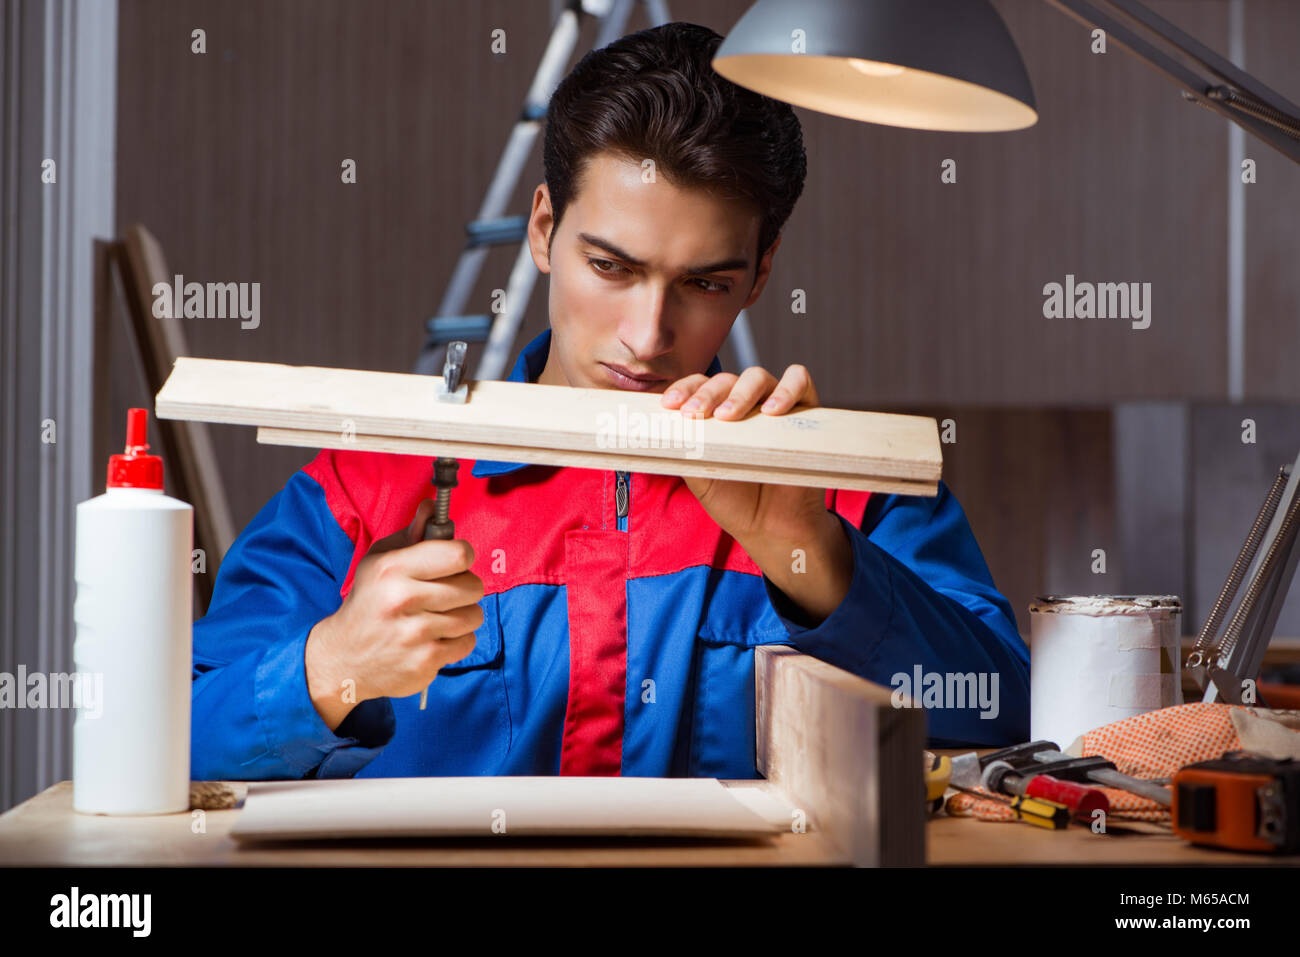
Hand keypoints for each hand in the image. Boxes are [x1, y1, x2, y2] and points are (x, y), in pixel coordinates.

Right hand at [305, 498, 484, 728]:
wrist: (343, 658)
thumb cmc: (368, 603)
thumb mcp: (378, 562)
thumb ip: (410, 534)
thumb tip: (433, 506)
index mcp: (393, 569)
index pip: (458, 554)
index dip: (462, 556)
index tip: (456, 561)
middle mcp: (403, 599)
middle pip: (472, 586)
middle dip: (465, 588)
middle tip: (446, 592)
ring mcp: (415, 633)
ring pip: (474, 615)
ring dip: (463, 615)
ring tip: (440, 616)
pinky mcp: (425, 661)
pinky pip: (468, 642)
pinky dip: (457, 640)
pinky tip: (435, 637)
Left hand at [659, 364, 831, 543]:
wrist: (772, 528)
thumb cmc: (735, 501)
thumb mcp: (699, 476)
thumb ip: (682, 449)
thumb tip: (655, 429)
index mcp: (717, 413)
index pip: (699, 387)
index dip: (684, 390)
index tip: (670, 406)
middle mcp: (746, 403)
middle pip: (725, 380)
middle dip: (706, 395)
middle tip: (696, 415)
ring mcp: (776, 405)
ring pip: (758, 377)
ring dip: (740, 393)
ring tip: (729, 417)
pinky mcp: (806, 412)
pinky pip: (801, 381)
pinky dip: (786, 388)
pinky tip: (772, 411)